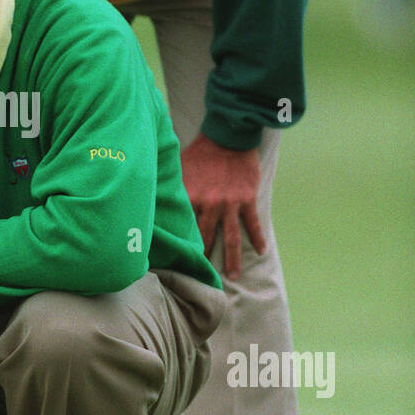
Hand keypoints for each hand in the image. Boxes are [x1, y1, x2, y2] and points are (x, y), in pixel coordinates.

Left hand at [180, 133, 265, 280]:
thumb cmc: (200, 152)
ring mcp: (229, 204)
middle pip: (206, 238)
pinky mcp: (247, 199)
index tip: (176, 262)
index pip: (183, 227)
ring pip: (230, 237)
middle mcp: (209, 204)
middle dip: (203, 259)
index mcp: (190, 197)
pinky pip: (253, 223)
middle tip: (202, 278)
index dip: (180, 244)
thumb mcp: (180, 168)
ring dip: (231, 258)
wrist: (228, 136)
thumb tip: (153, 200)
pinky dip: (257, 237)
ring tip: (232, 276)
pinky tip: (261, 250)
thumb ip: (171, 187)